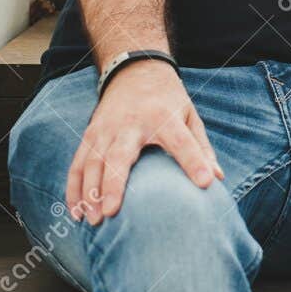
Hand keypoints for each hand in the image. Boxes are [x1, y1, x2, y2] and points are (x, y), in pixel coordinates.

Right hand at [65, 60, 223, 224]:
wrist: (137, 71)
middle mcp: (131, 123)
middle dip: (113, 184)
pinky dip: (74, 188)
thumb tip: (216, 179)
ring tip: (94, 220)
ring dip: (89, 192)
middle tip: (112, 213)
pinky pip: (77, 164)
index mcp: (164, 117)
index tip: (205, 183)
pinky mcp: (90, 134)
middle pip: (119, 155)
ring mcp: (106, 128)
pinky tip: (77, 212)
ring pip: (92, 162)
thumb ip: (201, 147)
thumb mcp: (189, 115)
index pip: (182, 141)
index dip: (194, 162)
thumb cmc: (169, 100)